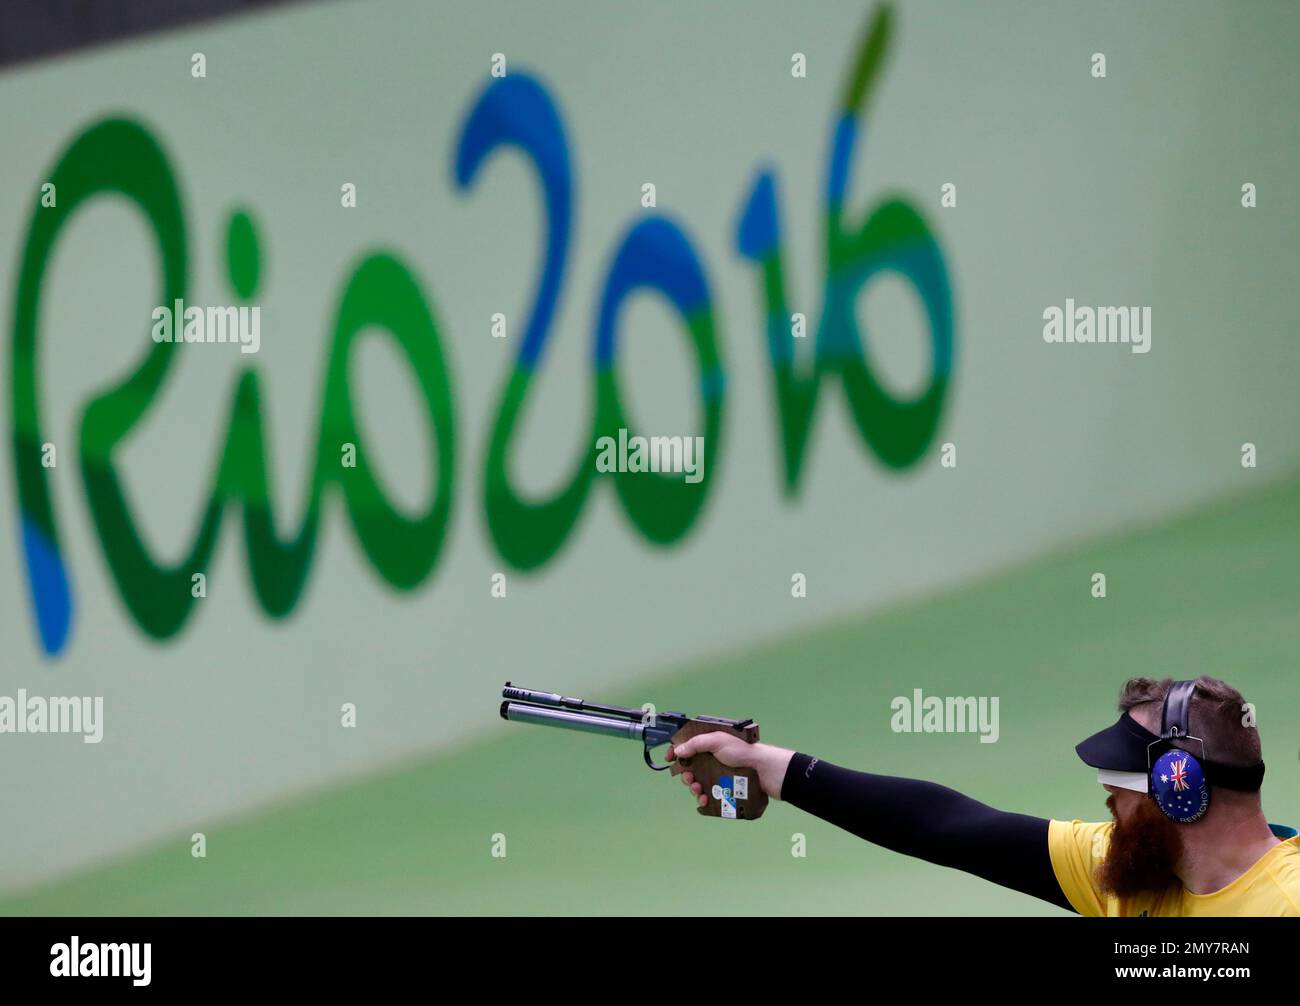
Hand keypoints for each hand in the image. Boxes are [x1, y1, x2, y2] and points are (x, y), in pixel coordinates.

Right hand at [667, 735, 795, 807]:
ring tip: (698, 790)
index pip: (688, 745)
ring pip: (697, 782)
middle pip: (690, 766)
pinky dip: (703, 797)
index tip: (669, 759)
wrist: (765, 771)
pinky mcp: (724, 787)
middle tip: (689, 778)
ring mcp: (718, 773)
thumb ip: (696, 744)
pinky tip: (704, 800)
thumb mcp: (717, 741)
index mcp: (710, 743)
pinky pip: (708, 794)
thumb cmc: (743, 752)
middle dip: (686, 773)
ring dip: (694, 787)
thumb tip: (677, 751)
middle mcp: (712, 757)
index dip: (676, 751)